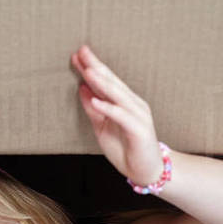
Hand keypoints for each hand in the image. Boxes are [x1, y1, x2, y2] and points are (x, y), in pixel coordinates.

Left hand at [70, 44, 164, 186]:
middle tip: (81, 52)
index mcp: (124, 102)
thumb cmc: (125, 149)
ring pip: (118, 95)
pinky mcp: (139, 130)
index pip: (106, 81)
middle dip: (96, 67)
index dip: (92, 67)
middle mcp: (133, 104)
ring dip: (102, 83)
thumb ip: (93, 109)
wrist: (145, 171)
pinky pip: (122, 116)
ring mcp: (138, 115)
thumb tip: (81, 89)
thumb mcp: (102, 128)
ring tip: (88, 71)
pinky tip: (96, 101)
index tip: (77, 55)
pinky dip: (109, 108)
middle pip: (112, 82)